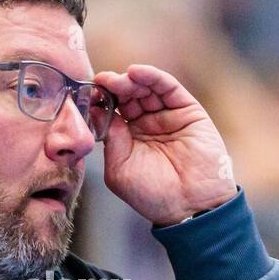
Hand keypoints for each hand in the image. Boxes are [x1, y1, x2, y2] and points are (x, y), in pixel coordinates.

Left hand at [94, 64, 236, 226]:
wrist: (190, 206)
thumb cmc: (153, 195)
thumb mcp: (119, 169)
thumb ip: (110, 139)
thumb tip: (98, 111)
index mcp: (129, 139)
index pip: (113, 111)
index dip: (101, 100)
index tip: (88, 93)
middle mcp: (148, 125)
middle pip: (128, 96)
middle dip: (114, 87)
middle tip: (102, 82)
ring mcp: (168, 116)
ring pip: (147, 88)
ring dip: (131, 80)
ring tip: (118, 79)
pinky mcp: (188, 111)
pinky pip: (168, 87)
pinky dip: (152, 76)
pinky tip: (136, 72)